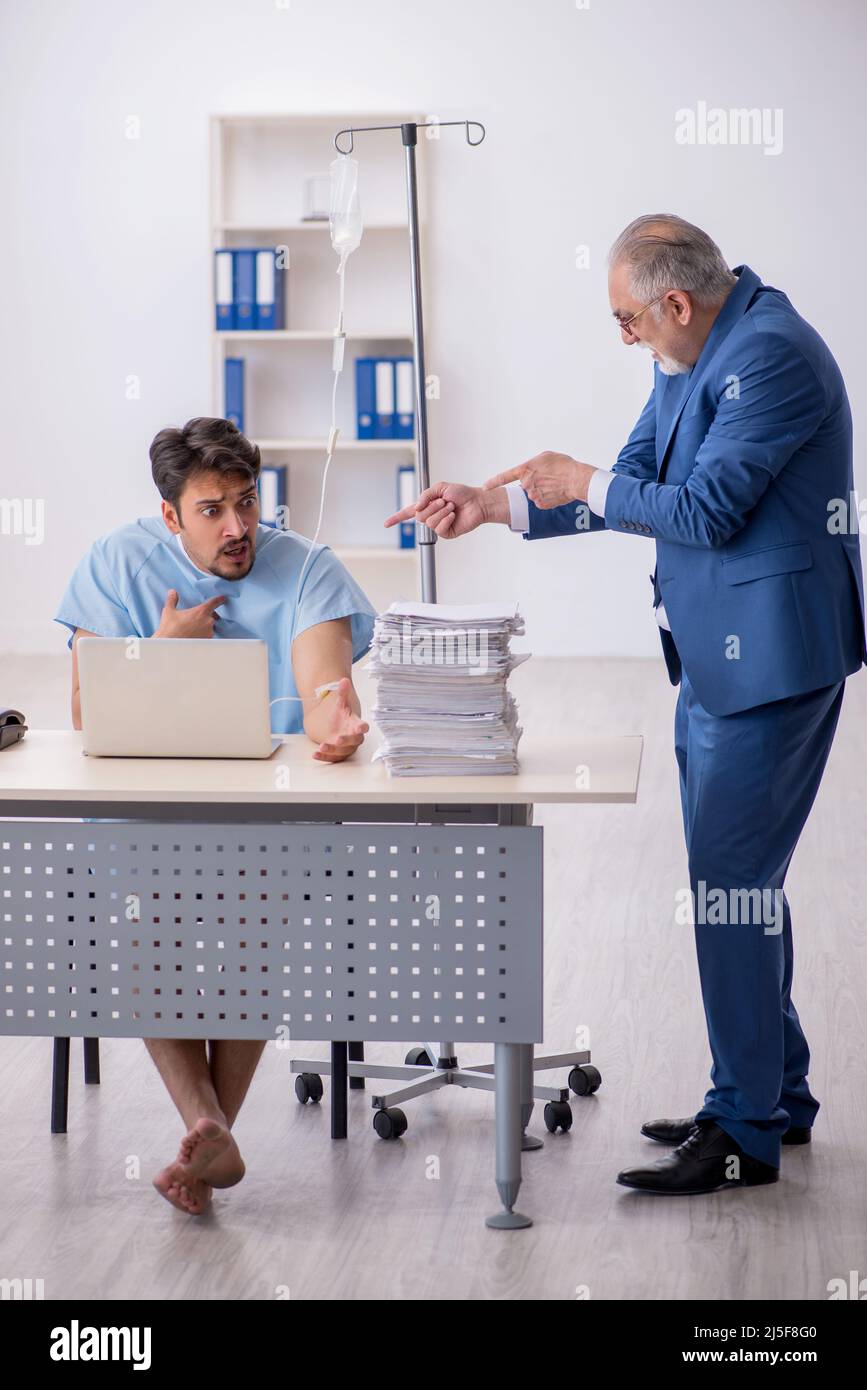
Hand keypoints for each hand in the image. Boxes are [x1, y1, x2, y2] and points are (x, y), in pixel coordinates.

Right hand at [154, 589, 226, 638]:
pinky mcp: (208, 642)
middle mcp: (208, 621)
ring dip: (205, 626)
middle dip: (207, 616)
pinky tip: (195, 636)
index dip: (220, 599)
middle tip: (197, 619)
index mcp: (201, 612)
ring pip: (210, 627)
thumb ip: (172, 600)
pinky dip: (204, 635)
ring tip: (194, 629)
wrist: (170, 647)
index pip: (214, 602)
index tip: (223, 598)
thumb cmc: (170, 629)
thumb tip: (172, 592)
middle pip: (213, 616)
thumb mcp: (169, 612)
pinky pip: (208, 636)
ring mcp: (209, 633)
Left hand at [313, 677, 369, 761]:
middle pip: (353, 741)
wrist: (335, 725)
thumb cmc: (341, 716)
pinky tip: (315, 754)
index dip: (362, 727)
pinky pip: (332, 758)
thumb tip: (343, 680)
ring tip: (322, 747)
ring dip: (332, 750)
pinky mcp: (337, 754)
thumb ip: (343, 693)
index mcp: (355, 724)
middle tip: (338, 739)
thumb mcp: (341, 704)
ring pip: (342, 751)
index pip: (362, 726)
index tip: (361, 727)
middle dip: (346, 740)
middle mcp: (353, 738)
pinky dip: (323, 757)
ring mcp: (345, 747)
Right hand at [384, 480, 505, 538]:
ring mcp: (438, 526)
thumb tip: (416, 508)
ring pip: (429, 522)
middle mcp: (431, 516)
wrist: (477, 502)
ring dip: (441, 512)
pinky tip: (454, 515)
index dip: (396, 518)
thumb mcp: (440, 487)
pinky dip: (447, 519)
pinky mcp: (447, 533)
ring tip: (451, 507)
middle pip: (419, 517)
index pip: (408, 513)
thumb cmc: (461, 493)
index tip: (386, 524)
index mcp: (427, 506)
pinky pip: (439, 528)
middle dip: (432, 507)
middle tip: (445, 501)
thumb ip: (425, 495)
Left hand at [483, 452, 596, 507]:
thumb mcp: (546, 457)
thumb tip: (531, 471)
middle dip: (534, 483)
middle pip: (525, 486)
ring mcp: (532, 495)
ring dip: (541, 491)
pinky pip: (540, 502)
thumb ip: (534, 464)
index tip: (484, 487)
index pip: (504, 477)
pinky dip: (547, 499)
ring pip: (533, 494)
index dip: (493, 482)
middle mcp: (526, 483)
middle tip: (548, 478)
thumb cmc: (563, 465)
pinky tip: (555, 492)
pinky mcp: (540, 505)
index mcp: (525, 469)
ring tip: (554, 484)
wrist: (576, 479)